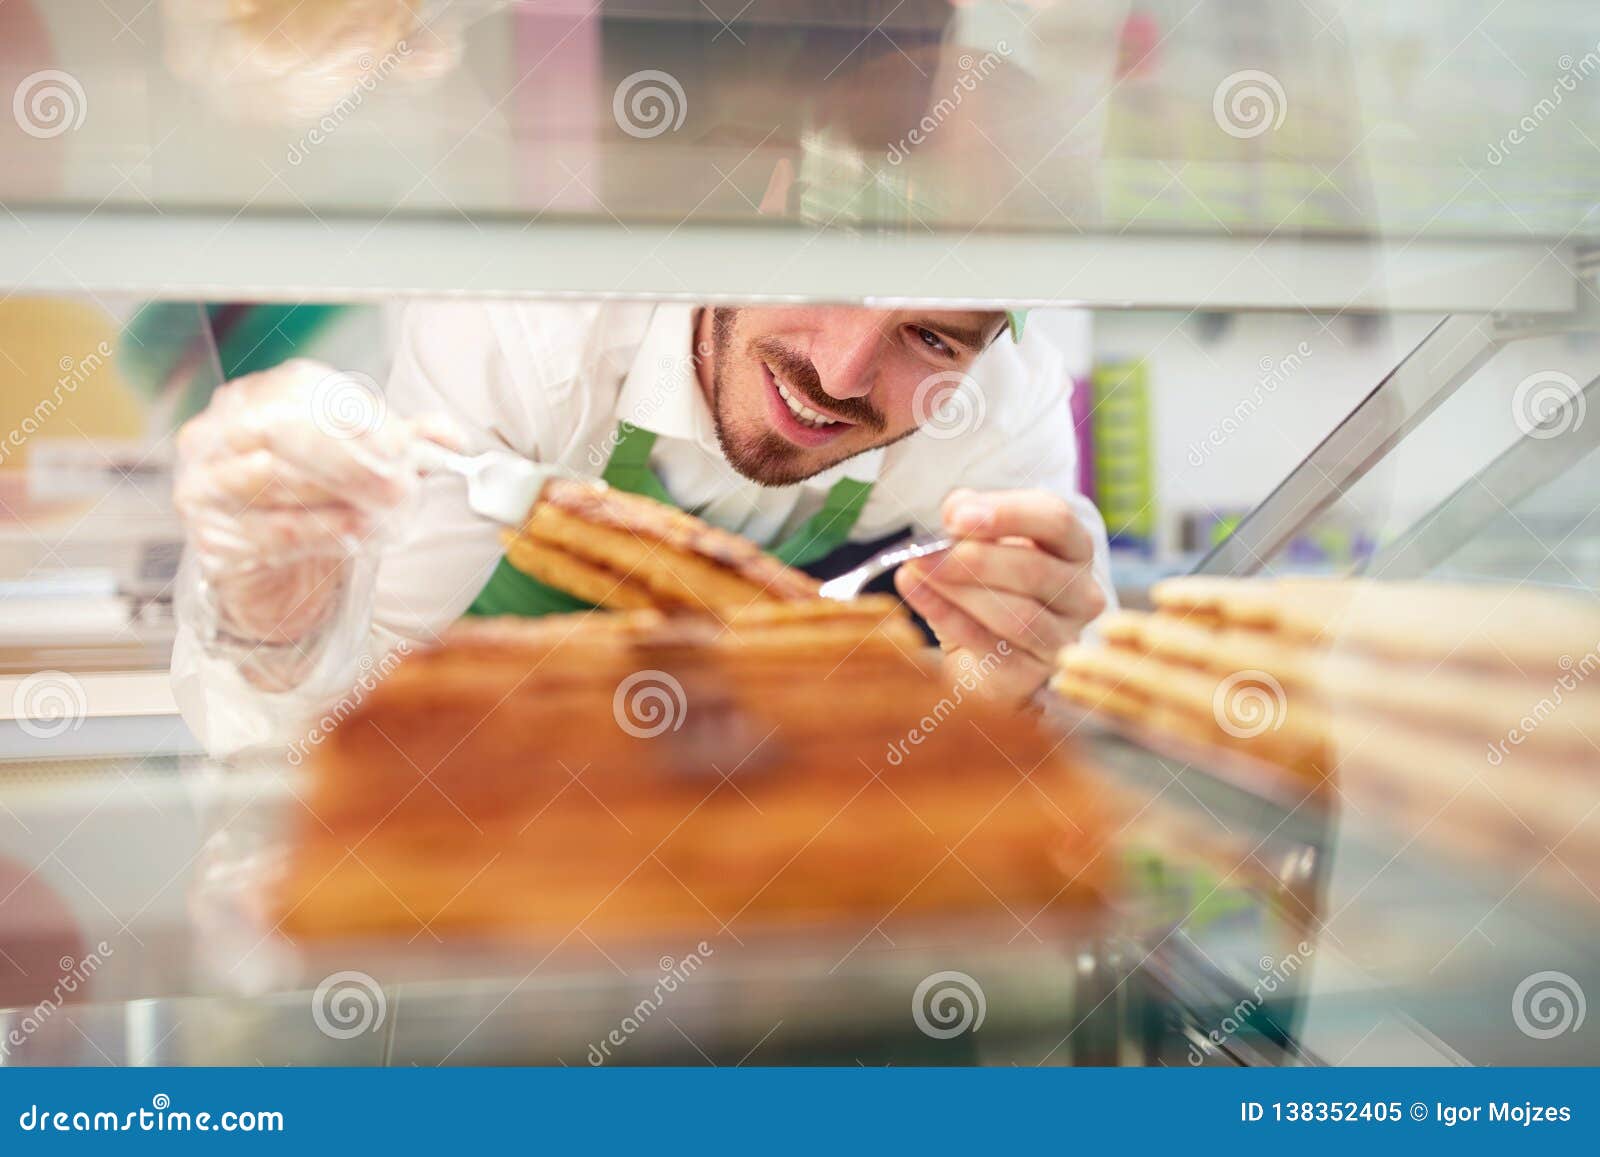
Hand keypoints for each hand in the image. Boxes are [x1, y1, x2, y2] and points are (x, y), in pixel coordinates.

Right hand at [174, 358, 453, 648]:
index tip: (404, 442)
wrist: (280, 577)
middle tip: (400, 483)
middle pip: (279, 429)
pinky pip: (267, 531)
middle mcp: (218, 434)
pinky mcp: (211, 539)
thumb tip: (449, 435)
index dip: (356, 414)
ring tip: (387, 510)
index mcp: (255, 400)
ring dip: (338, 496)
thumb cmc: (317, 507)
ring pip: (269, 478)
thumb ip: (402, 444)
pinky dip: (320, 532)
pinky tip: (358, 534)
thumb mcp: (362, 466)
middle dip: (348, 456)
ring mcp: (205, 486)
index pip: (300, 388)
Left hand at [894, 488, 1106, 704]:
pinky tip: (916, 593)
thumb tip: (956, 511)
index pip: (1055, 521)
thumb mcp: (979, 540)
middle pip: (1033, 570)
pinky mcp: (1032, 674)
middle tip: (925, 551)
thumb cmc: (989, 583)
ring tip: (915, 569)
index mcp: (1075, 548)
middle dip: (974, 559)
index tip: (957, 516)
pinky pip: (989, 645)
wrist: (982, 651)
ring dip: (958, 590)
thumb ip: (969, 516)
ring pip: (1015, 614)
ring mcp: (1062, 638)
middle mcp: (1081, 593)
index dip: (1008, 514)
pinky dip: (946, 616)